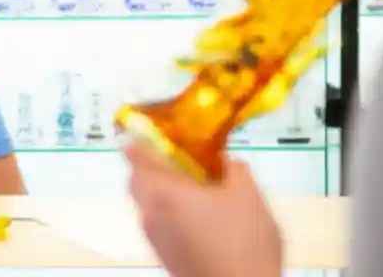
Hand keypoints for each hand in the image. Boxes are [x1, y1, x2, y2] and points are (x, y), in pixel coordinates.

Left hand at [124, 141, 283, 276]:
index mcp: (164, 193)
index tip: (153, 128)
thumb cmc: (242, 250)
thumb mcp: (249, 195)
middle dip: (155, 164)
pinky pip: (159, 222)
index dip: (140, 136)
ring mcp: (155, 237)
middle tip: (180, 156)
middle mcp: (151, 215)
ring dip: (165, 189)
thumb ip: (234, 168)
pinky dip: (172, 211)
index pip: (133, 154)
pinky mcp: (165, 254)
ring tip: (199, 185)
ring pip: (148, 202)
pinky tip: (203, 213)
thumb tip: (228, 162)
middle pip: (137, 178)